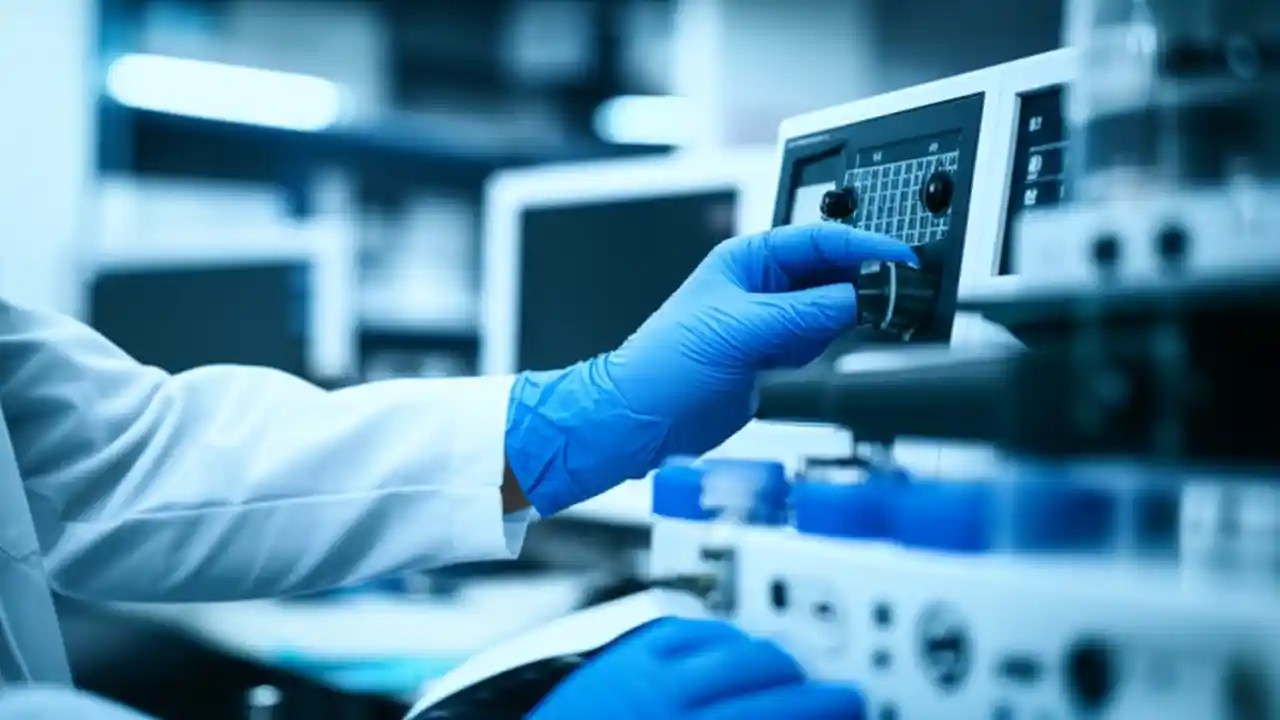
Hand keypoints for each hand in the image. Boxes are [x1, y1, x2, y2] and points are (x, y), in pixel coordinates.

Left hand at [505, 224, 916, 514]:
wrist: (640, 421)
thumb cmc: (662, 365)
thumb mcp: (739, 330)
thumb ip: (801, 314)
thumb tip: (853, 299)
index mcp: (746, 260)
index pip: (816, 240)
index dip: (860, 244)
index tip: (896, 256)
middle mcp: (760, 287)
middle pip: (829, 271)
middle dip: (862, 278)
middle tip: (898, 289)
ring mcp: (769, 323)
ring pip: (830, 307)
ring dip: (854, 311)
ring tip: (883, 314)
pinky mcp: (774, 359)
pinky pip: (820, 340)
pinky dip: (838, 340)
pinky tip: (852, 340)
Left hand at [528, 618, 863, 719]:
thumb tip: (793, 717)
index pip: (779, 710)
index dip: (826, 705)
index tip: (852, 703)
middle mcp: (666, 701)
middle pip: (762, 670)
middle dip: (805, 680)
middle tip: (828, 692)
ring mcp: (638, 672)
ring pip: (728, 643)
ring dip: (763, 655)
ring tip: (782, 674)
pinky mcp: (618, 656)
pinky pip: (683, 629)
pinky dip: (715, 637)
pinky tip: (728, 653)